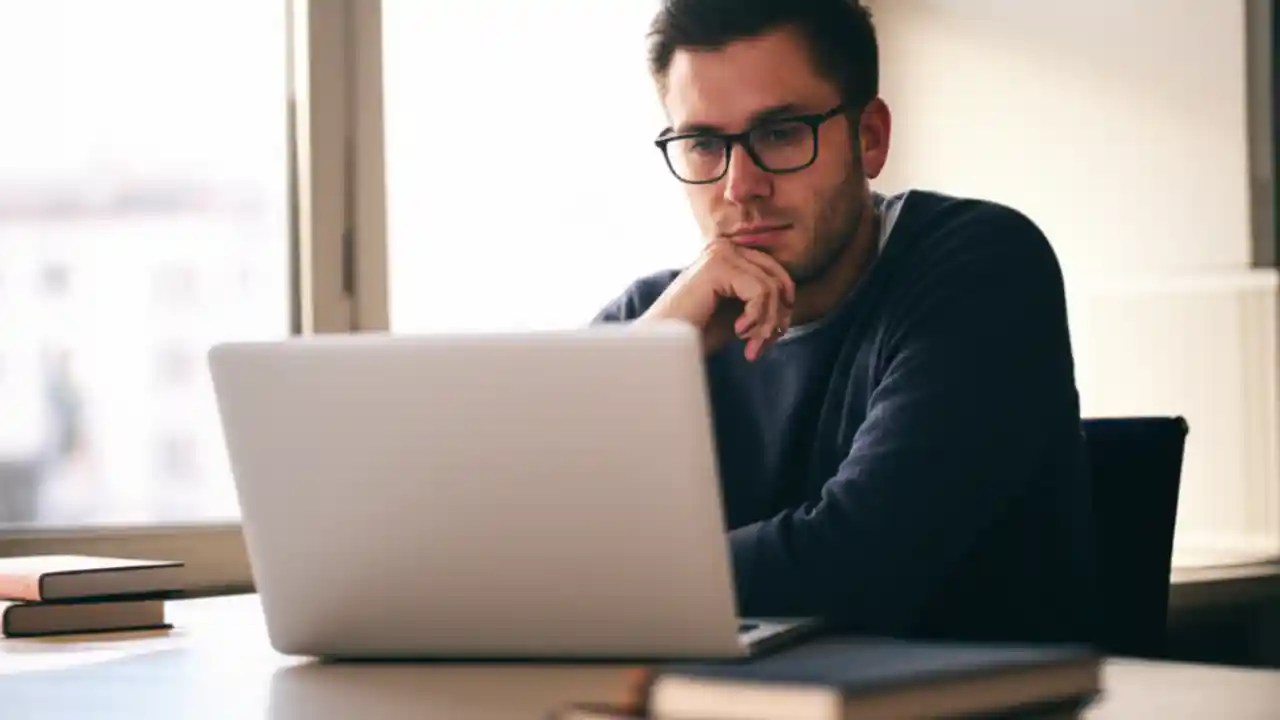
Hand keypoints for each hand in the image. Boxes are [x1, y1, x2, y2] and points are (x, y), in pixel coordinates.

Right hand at [638, 240, 795, 360]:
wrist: (662, 344)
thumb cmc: (696, 332)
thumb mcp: (738, 313)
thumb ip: (761, 302)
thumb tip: (792, 302)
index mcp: (729, 254)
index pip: (776, 273)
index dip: (781, 308)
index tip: (767, 339)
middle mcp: (724, 247)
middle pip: (778, 278)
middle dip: (776, 317)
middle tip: (761, 346)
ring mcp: (720, 252)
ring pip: (771, 287)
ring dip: (765, 323)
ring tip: (750, 344)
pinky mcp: (717, 265)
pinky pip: (760, 291)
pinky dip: (756, 318)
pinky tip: (738, 332)